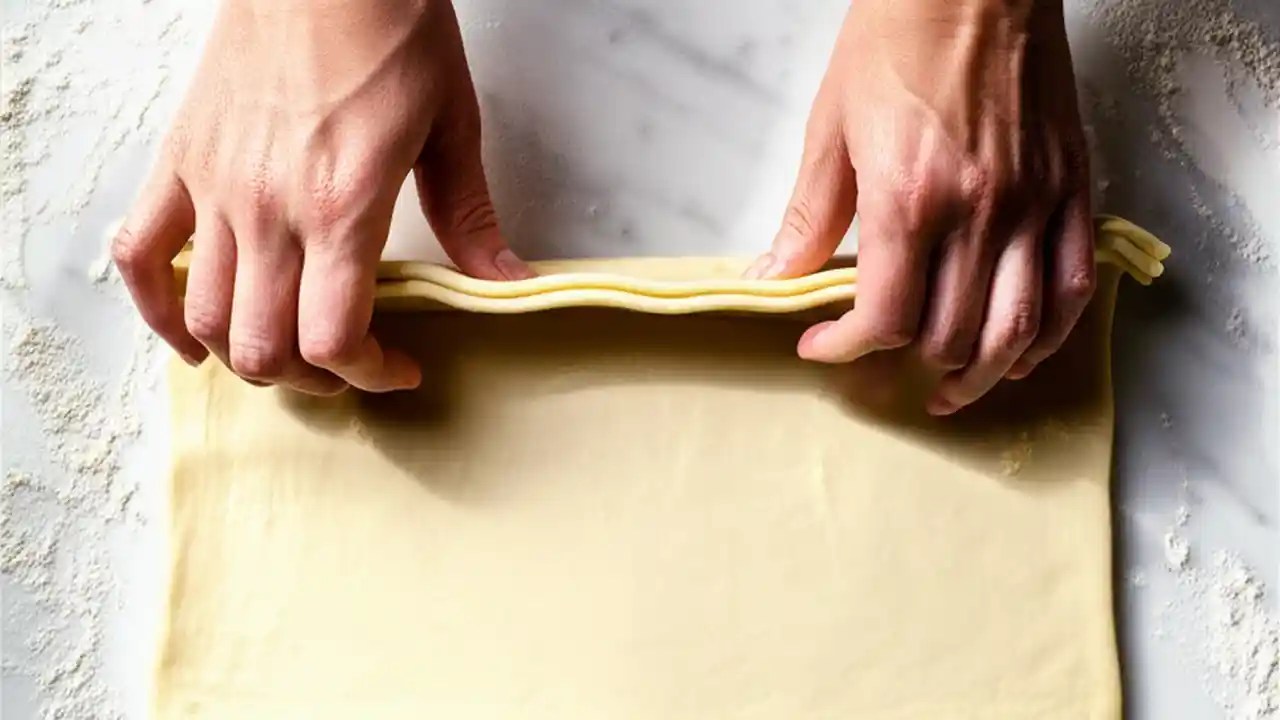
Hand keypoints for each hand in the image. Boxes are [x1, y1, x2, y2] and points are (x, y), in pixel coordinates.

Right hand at [113, 0, 530, 394]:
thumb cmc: (388, 28)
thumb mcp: (451, 124)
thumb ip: (470, 217)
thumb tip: (504, 282)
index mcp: (342, 206)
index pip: (333, 337)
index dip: (370, 375)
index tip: (400, 369)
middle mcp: (269, 209)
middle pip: (266, 346)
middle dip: (314, 378)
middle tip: (349, 364)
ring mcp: (215, 187)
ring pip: (206, 316)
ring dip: (246, 355)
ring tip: (287, 350)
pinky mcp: (180, 161)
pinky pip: (141, 254)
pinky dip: (156, 308)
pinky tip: (190, 334)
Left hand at [748, 0, 1093, 414]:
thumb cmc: (896, 40)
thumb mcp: (831, 127)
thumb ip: (808, 215)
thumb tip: (773, 277)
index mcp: (909, 198)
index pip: (885, 317)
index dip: (846, 347)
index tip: (822, 346)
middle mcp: (978, 212)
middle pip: (950, 334)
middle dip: (910, 366)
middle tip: (886, 369)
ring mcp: (1033, 203)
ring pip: (1019, 327)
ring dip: (983, 374)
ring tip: (953, 390)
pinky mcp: (1071, 188)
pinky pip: (1072, 284)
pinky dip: (1049, 332)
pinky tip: (1021, 351)